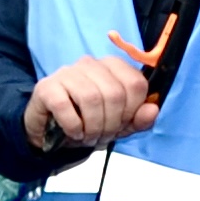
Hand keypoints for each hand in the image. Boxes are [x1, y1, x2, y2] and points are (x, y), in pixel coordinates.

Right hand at [25, 53, 157, 153]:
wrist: (49, 130)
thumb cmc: (86, 122)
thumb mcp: (118, 125)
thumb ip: (138, 119)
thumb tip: (153, 110)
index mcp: (112, 66)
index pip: (135, 83)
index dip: (133, 110)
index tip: (122, 124)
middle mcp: (89, 63)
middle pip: (114, 93)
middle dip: (112, 123)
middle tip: (103, 136)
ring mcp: (66, 73)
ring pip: (91, 98)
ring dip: (93, 126)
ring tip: (88, 137)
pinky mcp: (46, 87)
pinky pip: (65, 105)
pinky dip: (73, 126)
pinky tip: (73, 132)